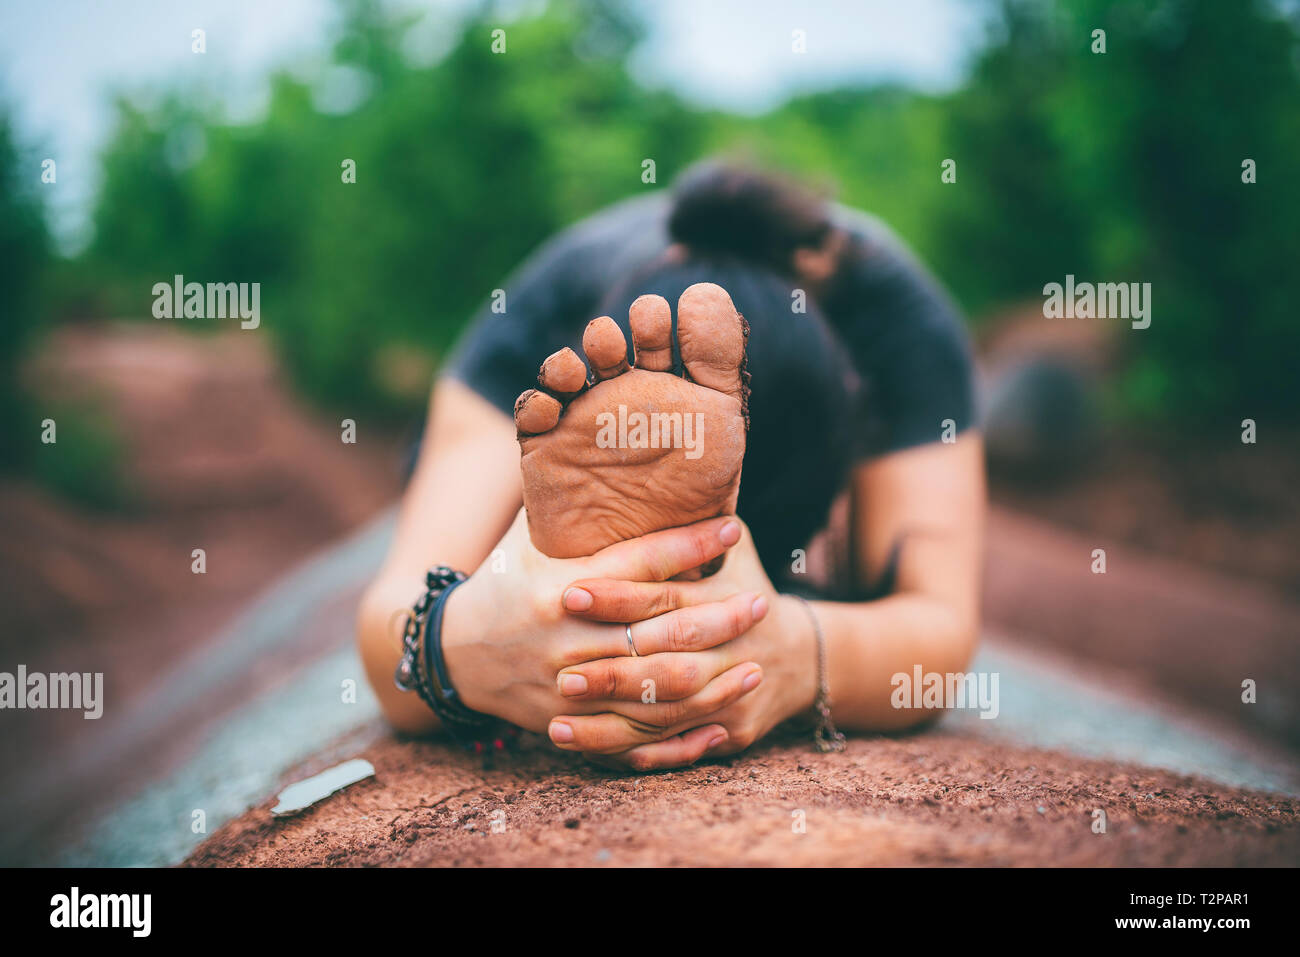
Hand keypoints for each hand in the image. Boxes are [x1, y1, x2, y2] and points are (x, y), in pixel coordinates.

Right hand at [440, 509, 768, 746]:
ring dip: (713, 679)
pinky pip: (635, 735)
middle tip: (761, 603)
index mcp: (560, 583)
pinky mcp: (573, 722)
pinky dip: (681, 732)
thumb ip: (568, 504)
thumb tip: (599, 439)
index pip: (639, 561)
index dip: (690, 545)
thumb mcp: (526, 537)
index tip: (732, 531)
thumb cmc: (501, 581)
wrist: (454, 655)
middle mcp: (568, 635)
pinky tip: (719, 721)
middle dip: (717, 618)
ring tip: (756, 664)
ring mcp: (570, 684)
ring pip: (655, 688)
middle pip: (658, 628)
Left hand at [553, 518, 819, 769]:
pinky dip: (631, 753)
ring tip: (554, 718)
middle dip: (611, 669)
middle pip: (664, 661)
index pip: (664, 596)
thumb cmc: (744, 588)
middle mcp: (729, 649)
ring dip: (609, 720)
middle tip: (558, 669)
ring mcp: (731, 695)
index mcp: (722, 597)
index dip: (618, 595)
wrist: (799, 657)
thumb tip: (642, 472)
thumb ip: (690, 521)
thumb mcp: (735, 548)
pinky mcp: (728, 733)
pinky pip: (675, 749)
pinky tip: (583, 748)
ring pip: (666, 714)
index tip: (569, 592)